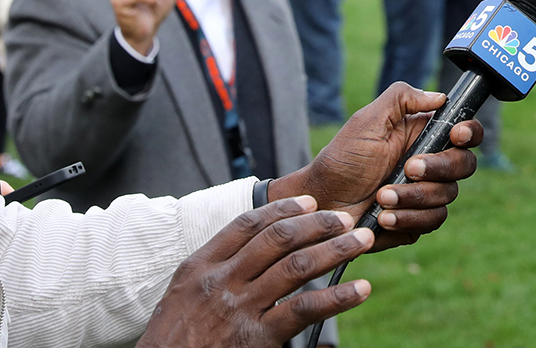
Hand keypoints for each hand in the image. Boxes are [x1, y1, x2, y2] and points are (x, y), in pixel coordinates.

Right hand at [134, 197, 371, 347]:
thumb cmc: (172, 341)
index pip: (247, 224)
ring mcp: (239, 308)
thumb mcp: (182, 297)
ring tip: (362, 241)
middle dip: (317, 223)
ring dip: (335, 249)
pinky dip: (338, 297)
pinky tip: (360, 289)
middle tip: (345, 218)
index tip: (310, 202)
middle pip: (278, 238)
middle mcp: (220, 281)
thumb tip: (253, 254)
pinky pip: (305, 309)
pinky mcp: (256, 338)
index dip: (283, 209)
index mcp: (199, 266)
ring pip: (296, 266)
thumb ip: (215, 272)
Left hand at [271, 83, 481, 249]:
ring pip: (446, 197)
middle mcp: (431, 165)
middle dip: (438, 168)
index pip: (466, 132)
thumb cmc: (342, 158)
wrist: (321, 203)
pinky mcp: (417, 221)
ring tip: (381, 196)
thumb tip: (440, 96)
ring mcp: (426, 195)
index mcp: (424, 136)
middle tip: (408, 169)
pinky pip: (431, 222)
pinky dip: (407, 219)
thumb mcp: (366, 120)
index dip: (470, 133)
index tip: (456, 136)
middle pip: (464, 165)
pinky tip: (383, 217)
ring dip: (414, 197)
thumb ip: (401, 98)